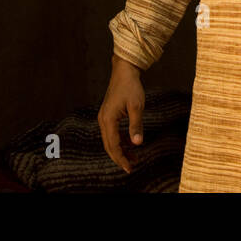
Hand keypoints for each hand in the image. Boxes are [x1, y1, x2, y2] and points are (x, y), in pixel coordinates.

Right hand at [98, 54, 145, 173]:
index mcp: (108, 119)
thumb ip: (136, 125)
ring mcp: (104, 117)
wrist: (124, 71)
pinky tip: (130, 143)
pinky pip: (112, 133)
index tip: (129, 168)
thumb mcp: (136, 106)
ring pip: (110, 140)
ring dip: (120, 150)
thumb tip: (137, 143)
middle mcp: (103, 120)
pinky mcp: (108, 115)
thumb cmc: (131, 87)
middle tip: (131, 167)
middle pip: (109, 145)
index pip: (113, 145)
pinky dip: (120, 140)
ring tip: (134, 157)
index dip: (121, 159)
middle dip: (119, 158)